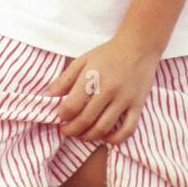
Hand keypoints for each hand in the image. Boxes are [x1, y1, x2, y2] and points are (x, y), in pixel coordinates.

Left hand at [44, 35, 160, 144]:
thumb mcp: (83, 60)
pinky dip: (115, 139)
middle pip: (86, 119)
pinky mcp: (138, 106)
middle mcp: (109, 89)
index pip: (72, 105)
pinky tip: (105, 137)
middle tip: (66, 131)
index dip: (62, 115)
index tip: (59, 117)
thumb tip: (48, 95)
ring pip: (104, 128)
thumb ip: (65, 78)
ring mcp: (125, 99)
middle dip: (72, 130)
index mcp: (92, 76)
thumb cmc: (107, 54)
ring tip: (81, 135)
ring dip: (89, 137)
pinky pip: (127, 130)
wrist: (138, 47)